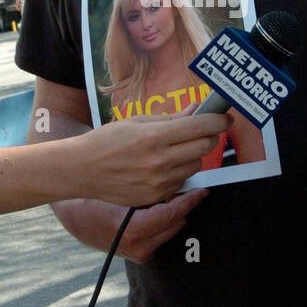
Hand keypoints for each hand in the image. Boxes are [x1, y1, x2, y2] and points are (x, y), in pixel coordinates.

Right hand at [66, 187, 211, 262]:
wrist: (75, 218)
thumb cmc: (91, 200)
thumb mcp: (116, 190)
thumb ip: (145, 189)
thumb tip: (174, 180)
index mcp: (132, 232)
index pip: (172, 215)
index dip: (189, 201)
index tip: (202, 190)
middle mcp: (138, 247)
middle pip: (175, 223)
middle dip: (183, 204)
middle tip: (188, 185)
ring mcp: (140, 254)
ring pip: (171, 229)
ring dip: (175, 212)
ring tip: (172, 193)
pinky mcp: (141, 255)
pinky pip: (163, 234)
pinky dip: (166, 220)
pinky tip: (161, 205)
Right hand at [71, 107, 230, 206]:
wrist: (82, 169)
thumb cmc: (107, 140)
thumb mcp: (137, 122)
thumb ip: (171, 118)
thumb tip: (197, 110)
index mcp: (154, 136)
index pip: (201, 127)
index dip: (218, 120)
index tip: (225, 117)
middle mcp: (159, 161)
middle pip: (204, 147)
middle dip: (210, 136)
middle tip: (205, 130)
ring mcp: (158, 182)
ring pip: (195, 165)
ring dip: (193, 154)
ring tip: (176, 148)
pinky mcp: (155, 196)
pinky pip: (181, 181)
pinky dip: (179, 171)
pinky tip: (162, 165)